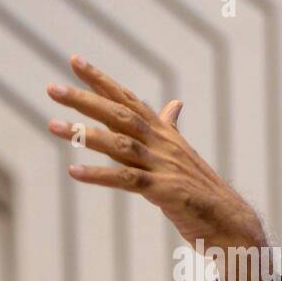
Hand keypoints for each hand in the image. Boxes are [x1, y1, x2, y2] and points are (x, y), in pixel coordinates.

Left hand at [46, 55, 267, 269]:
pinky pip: (126, 180)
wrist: (229, 218)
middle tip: (52, 88)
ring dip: (83, 134)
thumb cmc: (200, 188)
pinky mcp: (163, 190)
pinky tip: (74, 171)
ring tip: (52, 125)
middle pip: (118, 113)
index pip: (127, 98)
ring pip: (118, 143)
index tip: (74, 61)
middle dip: (84, 99)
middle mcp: (161, 142)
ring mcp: (162, 165)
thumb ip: (171, 127)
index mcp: (163, 132)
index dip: (101, 80)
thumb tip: (174, 104)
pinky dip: (99, 175)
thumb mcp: (181, 152)